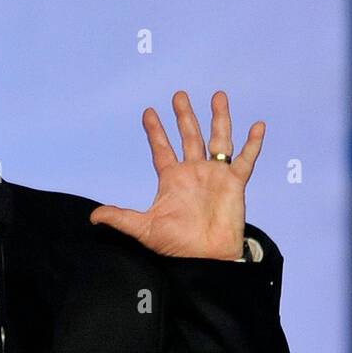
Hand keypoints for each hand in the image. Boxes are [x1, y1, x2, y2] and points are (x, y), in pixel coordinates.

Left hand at [90, 90, 263, 259]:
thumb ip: (121, 218)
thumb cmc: (177, 245)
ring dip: (219, 118)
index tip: (148, 112)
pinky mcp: (234, 183)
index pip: (162, 149)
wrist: (205, 258)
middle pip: (189, 136)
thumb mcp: (145, 229)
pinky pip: (245, 159)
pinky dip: (253, 144)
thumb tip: (93, 216)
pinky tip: (258, 126)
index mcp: (173, 179)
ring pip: (218, 139)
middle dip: (184, 116)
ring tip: (218, 95)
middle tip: (178, 95)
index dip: (155, 131)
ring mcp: (215, 175)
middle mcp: (194, 172)